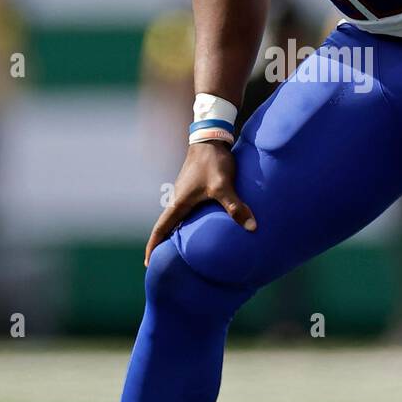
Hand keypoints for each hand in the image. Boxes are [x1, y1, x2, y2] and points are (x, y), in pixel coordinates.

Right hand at [144, 141, 255, 265]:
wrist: (211, 138)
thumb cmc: (213, 162)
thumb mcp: (223, 185)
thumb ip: (235, 206)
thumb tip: (252, 227)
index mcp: (178, 203)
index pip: (160, 229)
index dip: (153, 247)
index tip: (148, 263)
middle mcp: (177, 199)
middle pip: (166, 226)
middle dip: (164, 244)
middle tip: (165, 263)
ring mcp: (185, 193)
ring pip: (178, 218)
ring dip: (176, 233)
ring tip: (182, 250)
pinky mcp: (195, 188)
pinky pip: (188, 210)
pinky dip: (188, 222)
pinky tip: (199, 227)